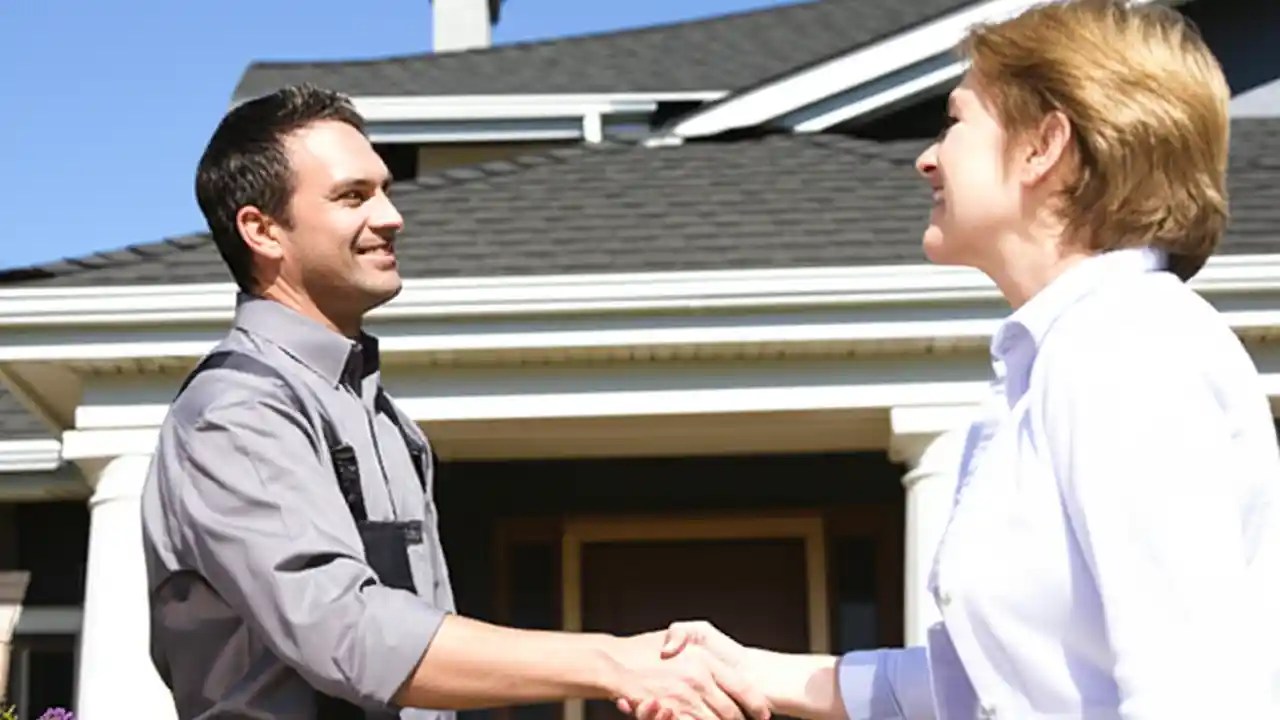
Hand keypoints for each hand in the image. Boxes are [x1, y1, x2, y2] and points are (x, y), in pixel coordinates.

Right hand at [608, 629, 768, 719]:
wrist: (613, 662)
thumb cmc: (644, 648)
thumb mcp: (677, 636)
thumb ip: (701, 647)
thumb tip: (720, 664)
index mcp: (705, 660)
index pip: (742, 687)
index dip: (756, 704)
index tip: (764, 714)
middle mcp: (698, 679)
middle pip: (731, 712)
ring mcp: (684, 698)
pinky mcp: (670, 710)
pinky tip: (692, 717)